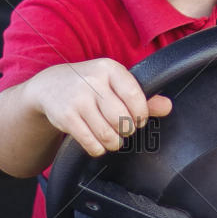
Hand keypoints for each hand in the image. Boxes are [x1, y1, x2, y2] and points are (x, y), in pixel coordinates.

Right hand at [27, 60, 172, 157]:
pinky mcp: (66, 118)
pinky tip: (96, 141)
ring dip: (113, 142)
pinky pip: (92, 143)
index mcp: (109, 68)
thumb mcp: (114, 83)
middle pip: (123, 120)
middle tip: (122, 128)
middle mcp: (93, 81)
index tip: (138, 118)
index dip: (141, 114)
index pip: (135, 96)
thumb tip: (168, 107)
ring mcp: (77, 100)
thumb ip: (142, 96)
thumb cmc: (90, 85)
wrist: (49, 85)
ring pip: (108, 135)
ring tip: (111, 137)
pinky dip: (98, 148)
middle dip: (127, 130)